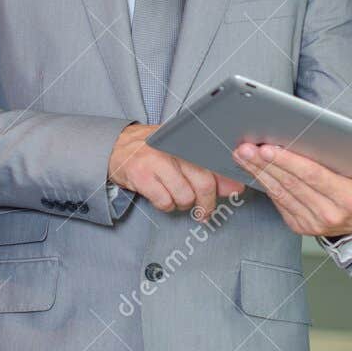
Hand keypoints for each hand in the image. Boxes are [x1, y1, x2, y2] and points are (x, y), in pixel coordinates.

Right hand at [108, 123, 245, 218]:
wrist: (116, 147)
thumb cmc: (153, 151)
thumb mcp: (181, 153)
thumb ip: (207, 169)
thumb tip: (234, 188)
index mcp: (187, 138)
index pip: (215, 160)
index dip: (227, 179)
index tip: (235, 191)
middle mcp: (173, 147)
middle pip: (203, 182)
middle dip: (207, 204)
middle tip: (205, 212)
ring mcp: (156, 160)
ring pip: (185, 196)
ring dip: (183, 203)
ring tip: (175, 196)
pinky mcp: (141, 175)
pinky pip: (165, 202)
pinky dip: (166, 205)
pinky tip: (161, 196)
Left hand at [234, 143, 351, 237]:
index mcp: (349, 199)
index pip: (314, 176)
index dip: (290, 162)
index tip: (269, 148)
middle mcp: (329, 213)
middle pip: (292, 183)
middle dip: (266, 163)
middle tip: (247, 147)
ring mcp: (312, 223)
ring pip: (280, 193)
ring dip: (259, 172)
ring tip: (244, 155)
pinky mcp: (298, 226)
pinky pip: (278, 202)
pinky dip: (264, 184)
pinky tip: (253, 169)